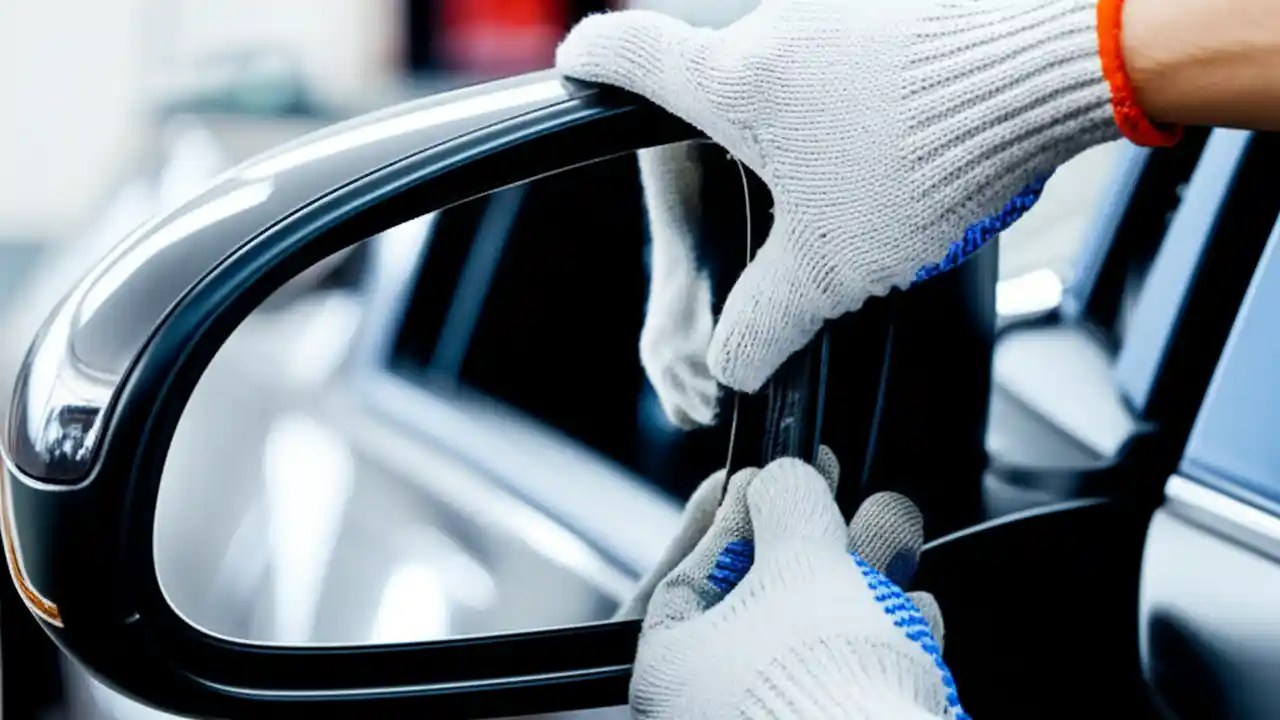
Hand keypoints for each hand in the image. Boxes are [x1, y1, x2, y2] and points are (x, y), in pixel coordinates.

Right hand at [560, 0, 1118, 394]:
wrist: (1046, 75)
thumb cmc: (926, 155)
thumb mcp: (828, 269)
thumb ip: (764, 322)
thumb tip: (733, 359)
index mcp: (733, 82)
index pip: (629, 53)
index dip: (593, 61)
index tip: (577, 64)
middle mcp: (776, 31)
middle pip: (717, 75)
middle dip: (722, 131)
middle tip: (758, 192)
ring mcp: (838, 14)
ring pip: (789, 72)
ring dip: (802, 128)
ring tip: (852, 191)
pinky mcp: (893, 19)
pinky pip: (850, 61)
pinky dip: (854, 109)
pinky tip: (896, 157)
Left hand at [622, 454, 957, 718]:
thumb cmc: (812, 682)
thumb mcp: (797, 563)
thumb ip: (787, 507)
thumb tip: (785, 477)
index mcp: (671, 666)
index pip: (697, 574)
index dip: (739, 516)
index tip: (774, 476)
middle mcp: (715, 704)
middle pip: (767, 599)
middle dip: (816, 534)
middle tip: (842, 483)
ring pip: (823, 636)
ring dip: (865, 575)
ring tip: (896, 528)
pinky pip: (862, 679)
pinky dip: (891, 639)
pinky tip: (917, 609)